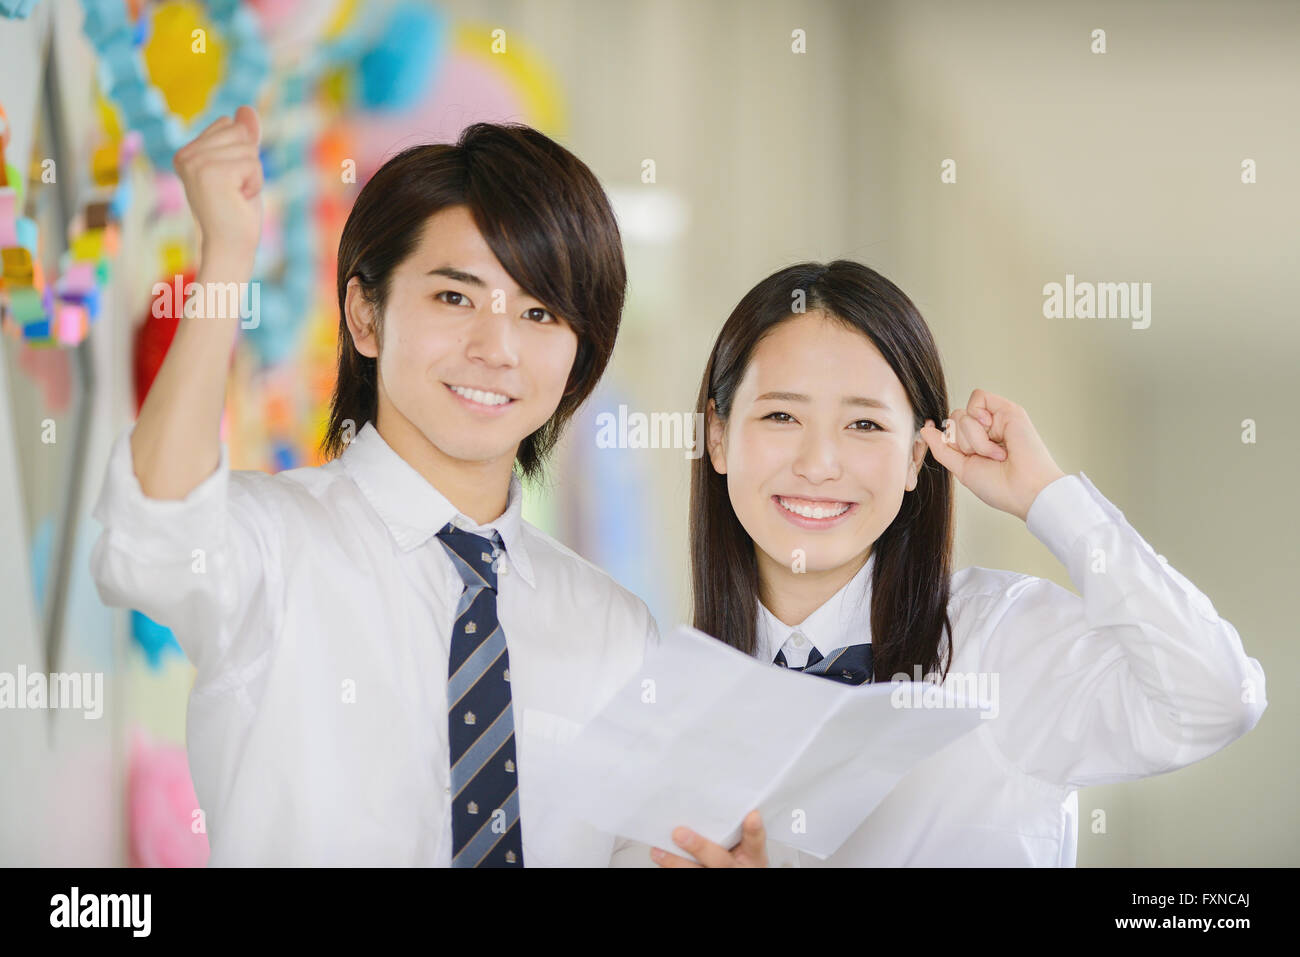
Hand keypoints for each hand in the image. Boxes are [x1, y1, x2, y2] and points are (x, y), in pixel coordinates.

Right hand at [172, 105, 263, 271]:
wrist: (231, 247)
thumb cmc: (237, 212)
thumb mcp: (242, 168)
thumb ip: (243, 138)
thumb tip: (246, 108)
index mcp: (186, 152)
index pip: (228, 124)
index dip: (242, 154)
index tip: (230, 181)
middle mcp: (185, 155)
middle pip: (239, 132)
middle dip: (249, 163)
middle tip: (235, 191)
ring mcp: (196, 163)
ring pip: (248, 148)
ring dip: (253, 175)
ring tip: (236, 196)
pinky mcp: (211, 173)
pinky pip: (253, 163)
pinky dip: (255, 183)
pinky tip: (239, 199)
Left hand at [650, 810, 767, 867]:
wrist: (734, 871)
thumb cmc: (739, 858)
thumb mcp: (746, 846)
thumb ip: (734, 827)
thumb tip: (712, 797)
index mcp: (753, 857)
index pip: (756, 842)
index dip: (754, 830)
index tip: (751, 815)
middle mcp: (738, 869)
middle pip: (721, 862)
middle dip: (700, 848)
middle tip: (680, 833)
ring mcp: (719, 875)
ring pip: (698, 872)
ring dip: (676, 862)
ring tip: (658, 850)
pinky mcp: (703, 878)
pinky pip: (688, 873)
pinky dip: (671, 866)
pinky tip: (659, 854)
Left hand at [920, 389, 1065, 521]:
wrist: (1025, 490)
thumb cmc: (1000, 486)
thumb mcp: (961, 468)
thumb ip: (942, 448)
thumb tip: (926, 429)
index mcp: (976, 444)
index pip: (949, 431)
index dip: (950, 442)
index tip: (964, 457)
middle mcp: (986, 430)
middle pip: (952, 421)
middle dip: (963, 444)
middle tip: (988, 459)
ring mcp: (997, 418)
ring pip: (961, 413)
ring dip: (975, 439)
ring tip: (997, 453)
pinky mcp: (1008, 409)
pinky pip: (977, 398)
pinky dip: (978, 416)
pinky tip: (993, 430)